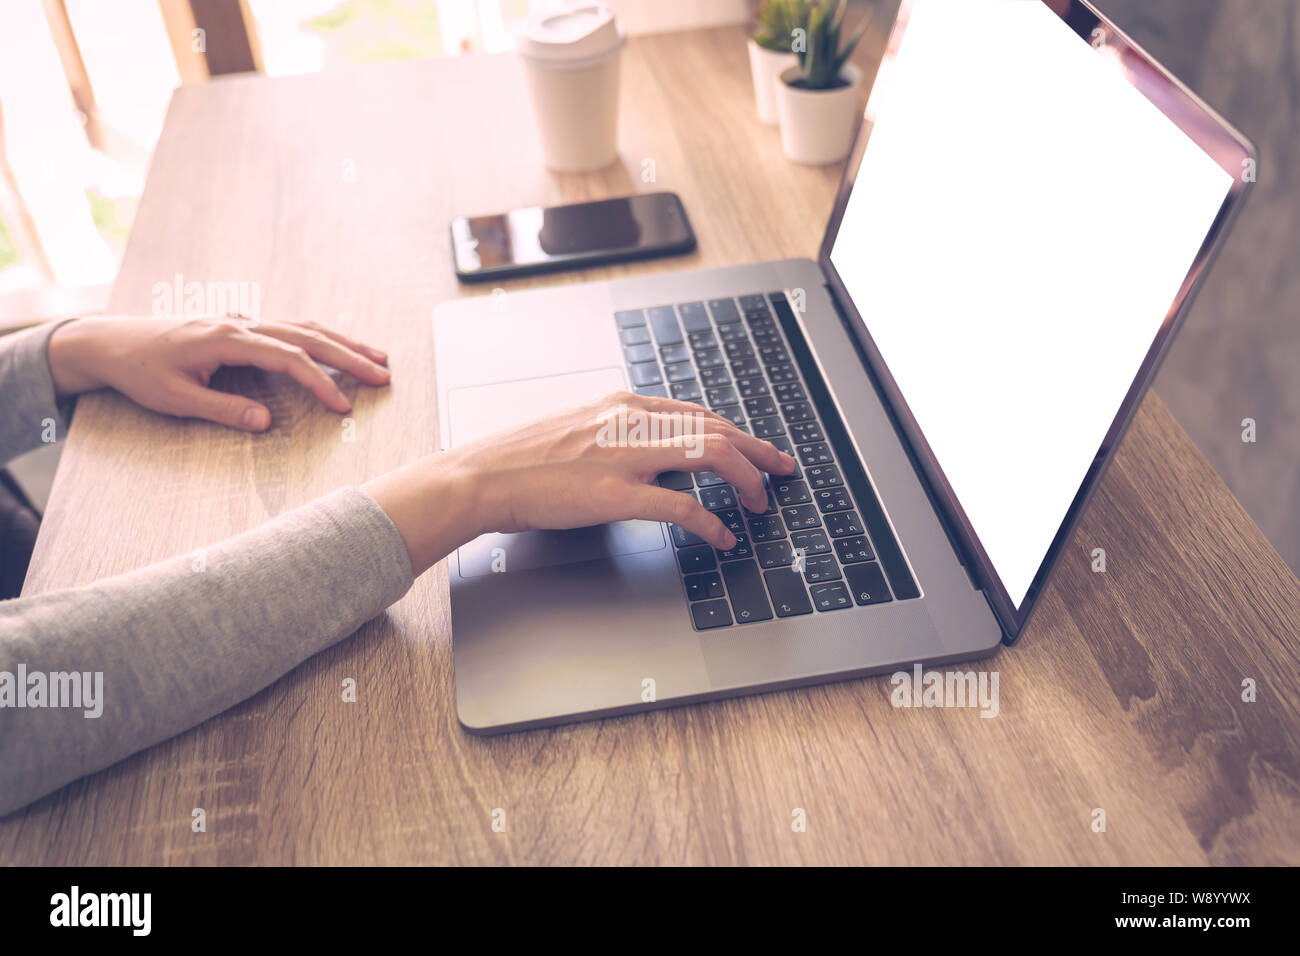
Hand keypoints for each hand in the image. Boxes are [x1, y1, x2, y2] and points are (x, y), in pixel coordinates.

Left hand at [47, 316, 390, 430]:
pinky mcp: (240, 327)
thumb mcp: (176, 399)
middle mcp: (241, 324)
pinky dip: (320, 337)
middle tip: (383, 373)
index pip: (289, 358)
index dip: (320, 382)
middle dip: (349, 355)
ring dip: (342, 342)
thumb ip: (223, 409)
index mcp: (227, 339)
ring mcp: (242, 322)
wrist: (109, 341)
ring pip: (303, 326)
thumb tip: (265, 421)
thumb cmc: (139, 370)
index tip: (343, 404)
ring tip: (375, 356)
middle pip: (308, 335)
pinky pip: (290, 327)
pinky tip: (336, 347)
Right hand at [363, 391, 797, 574]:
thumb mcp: (579, 431)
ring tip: (760, 503)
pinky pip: (681, 507)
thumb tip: (658, 463)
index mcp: (622, 406)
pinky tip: (722, 536)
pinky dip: (710, 522)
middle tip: (782, 470)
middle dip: (758, 450)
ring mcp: (625, 457)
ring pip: (711, 454)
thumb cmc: (522, 460)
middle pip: (716, 428)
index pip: (698, 413)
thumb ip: (620, 438)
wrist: (482, 476)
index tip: (757, 448)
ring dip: (746, 479)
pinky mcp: (615, 494)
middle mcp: (630, 422)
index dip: (737, 432)